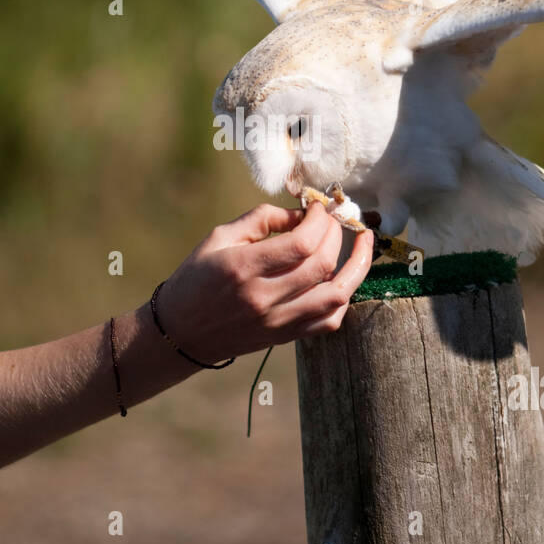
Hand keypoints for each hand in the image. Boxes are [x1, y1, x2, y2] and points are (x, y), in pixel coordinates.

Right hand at [155, 203, 373, 362]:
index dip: (319, 220)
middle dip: (336, 234)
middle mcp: (263, 298)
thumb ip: (261, 220)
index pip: (300, 242)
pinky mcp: (284, 337)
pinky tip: (345, 277)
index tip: (318, 206)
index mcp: (242, 268)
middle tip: (334, 219)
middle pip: (321, 265)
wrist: (180, 333)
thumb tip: (301, 212)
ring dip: (356, 267)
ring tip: (363, 243)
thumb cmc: (196, 278)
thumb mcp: (219, 238)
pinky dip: (344, 298)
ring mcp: (276, 322)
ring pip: (335, 296)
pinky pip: (329, 322)